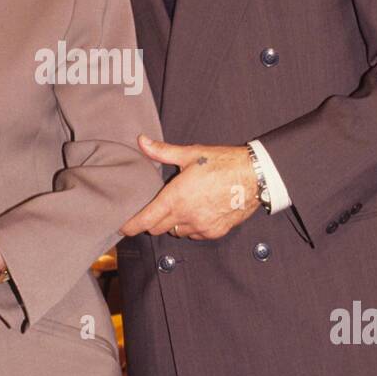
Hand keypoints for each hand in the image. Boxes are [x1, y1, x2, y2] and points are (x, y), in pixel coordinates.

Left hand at [119, 136, 259, 239]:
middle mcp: (186, 216)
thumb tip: (141, 141)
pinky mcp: (215, 232)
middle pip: (157, 228)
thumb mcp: (189, 154)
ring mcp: (201, 226)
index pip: (146, 220)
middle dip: (152, 221)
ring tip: (179, 207)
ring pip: (176, 232)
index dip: (131, 226)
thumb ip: (162, 151)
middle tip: (153, 210)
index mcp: (176, 198)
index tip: (123, 227)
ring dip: (173, 223)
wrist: (254, 176)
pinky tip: (196, 212)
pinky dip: (191, 226)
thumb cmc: (222, 162)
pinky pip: (194, 234)